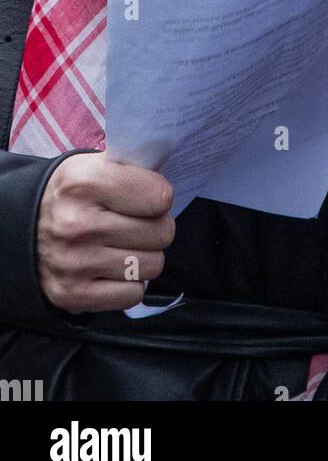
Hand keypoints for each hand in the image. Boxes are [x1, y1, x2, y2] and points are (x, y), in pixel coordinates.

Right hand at [37, 154, 174, 313]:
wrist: (23, 229)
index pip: (159, 197)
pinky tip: (114, 269)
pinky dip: (129, 284)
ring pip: (152, 266)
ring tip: (126, 246)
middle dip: (156, 227)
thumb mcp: (94, 166)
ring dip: (145, 257)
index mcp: (86, 183)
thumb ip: (132, 170)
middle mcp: (79, 224)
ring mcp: (76, 263)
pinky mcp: (74, 295)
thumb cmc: (73, 195)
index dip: (159, 197)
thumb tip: (171, 187)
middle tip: (138, 224)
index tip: (147, 198)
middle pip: (161, 233)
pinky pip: (133, 295)